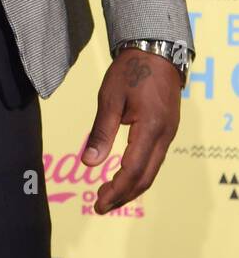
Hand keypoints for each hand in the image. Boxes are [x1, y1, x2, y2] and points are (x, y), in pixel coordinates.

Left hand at [80, 48, 182, 213]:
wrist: (156, 51)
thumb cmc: (130, 71)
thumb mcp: (110, 97)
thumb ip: (101, 132)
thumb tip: (88, 162)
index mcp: (150, 128)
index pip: (133, 170)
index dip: (116, 190)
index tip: (97, 201)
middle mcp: (164, 136)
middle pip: (145, 177)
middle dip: (123, 195)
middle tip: (99, 205)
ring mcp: (169, 134)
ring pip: (152, 171)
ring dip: (131, 187)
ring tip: (108, 196)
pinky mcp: (167, 131)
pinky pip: (155, 160)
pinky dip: (139, 174)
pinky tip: (124, 176)